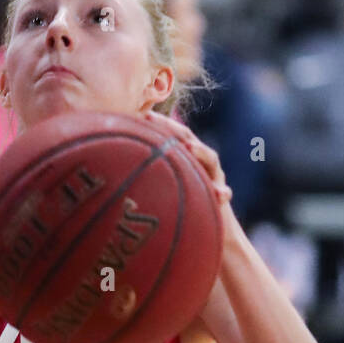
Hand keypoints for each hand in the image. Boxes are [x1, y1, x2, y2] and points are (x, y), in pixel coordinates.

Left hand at [143, 110, 238, 233]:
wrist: (211, 226)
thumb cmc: (181, 207)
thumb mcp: (164, 189)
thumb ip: (151, 178)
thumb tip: (119, 175)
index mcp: (186, 157)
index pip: (172, 135)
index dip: (158, 125)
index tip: (141, 116)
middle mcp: (200, 162)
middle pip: (189, 139)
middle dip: (173, 129)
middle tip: (154, 120)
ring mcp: (214, 177)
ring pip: (210, 160)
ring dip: (200, 152)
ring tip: (189, 147)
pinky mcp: (222, 195)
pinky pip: (224, 193)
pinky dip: (222, 192)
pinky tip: (220, 195)